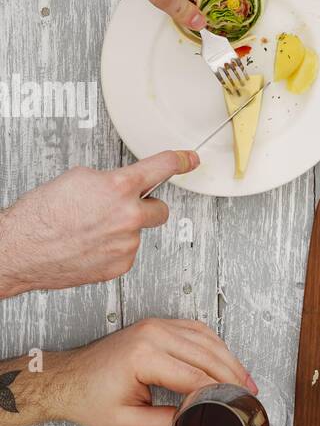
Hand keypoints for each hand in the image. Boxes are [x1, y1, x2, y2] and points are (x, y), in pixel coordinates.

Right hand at [0, 151, 197, 296]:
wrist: (22, 250)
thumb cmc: (42, 215)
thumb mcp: (77, 179)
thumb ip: (110, 180)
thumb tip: (122, 185)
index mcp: (118, 188)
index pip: (161, 168)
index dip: (180, 161)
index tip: (190, 160)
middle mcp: (128, 217)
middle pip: (160, 209)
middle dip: (145, 207)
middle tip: (122, 209)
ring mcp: (127, 244)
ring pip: (139, 232)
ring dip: (123, 230)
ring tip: (91, 230)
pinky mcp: (121, 265)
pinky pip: (127, 252)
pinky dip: (113, 249)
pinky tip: (91, 245)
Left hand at [55, 317, 257, 425]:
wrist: (67, 379)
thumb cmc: (89, 397)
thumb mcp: (127, 422)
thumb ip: (166, 423)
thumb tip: (195, 423)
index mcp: (144, 356)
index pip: (195, 376)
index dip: (219, 394)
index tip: (234, 408)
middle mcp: (152, 334)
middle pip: (207, 355)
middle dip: (232, 376)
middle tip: (248, 396)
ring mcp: (156, 325)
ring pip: (206, 339)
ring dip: (228, 359)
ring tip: (244, 381)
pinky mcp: (157, 325)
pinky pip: (196, 330)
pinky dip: (215, 346)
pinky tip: (225, 360)